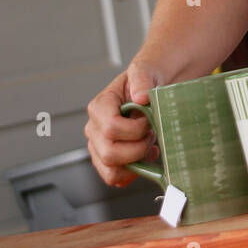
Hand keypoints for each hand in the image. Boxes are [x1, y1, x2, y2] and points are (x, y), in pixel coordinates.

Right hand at [85, 58, 164, 187]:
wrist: (152, 87)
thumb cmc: (147, 78)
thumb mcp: (146, 70)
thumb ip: (142, 78)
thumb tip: (141, 97)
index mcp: (100, 106)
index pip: (111, 129)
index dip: (135, 130)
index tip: (149, 121)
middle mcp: (94, 128)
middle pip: (109, 154)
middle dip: (137, 149)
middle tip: (151, 134)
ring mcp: (99, 146)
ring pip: (111, 172)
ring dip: (136, 163)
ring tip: (148, 144)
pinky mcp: (109, 160)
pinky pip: (117, 178)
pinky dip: (135, 172)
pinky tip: (147, 154)